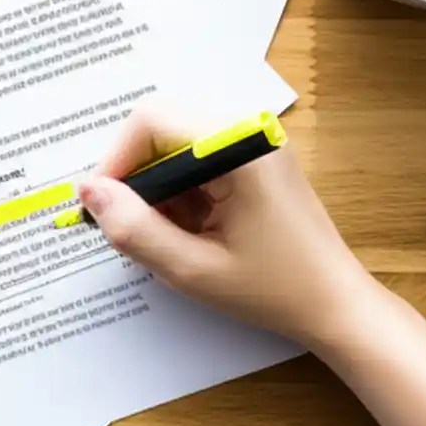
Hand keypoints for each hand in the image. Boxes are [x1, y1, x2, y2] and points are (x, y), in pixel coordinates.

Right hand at [78, 104, 379, 345]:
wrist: (336, 305)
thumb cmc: (275, 290)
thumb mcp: (193, 269)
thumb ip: (135, 229)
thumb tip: (89, 192)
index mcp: (239, 146)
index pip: (152, 121)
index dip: (116, 160)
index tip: (102, 208)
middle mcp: (248, 130)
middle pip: (161, 126)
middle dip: (136, 176)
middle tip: (132, 228)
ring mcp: (253, 141)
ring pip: (175, 143)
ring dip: (158, 187)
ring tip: (171, 239)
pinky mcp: (254, 158)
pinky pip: (197, 158)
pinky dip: (180, 192)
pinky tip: (190, 232)